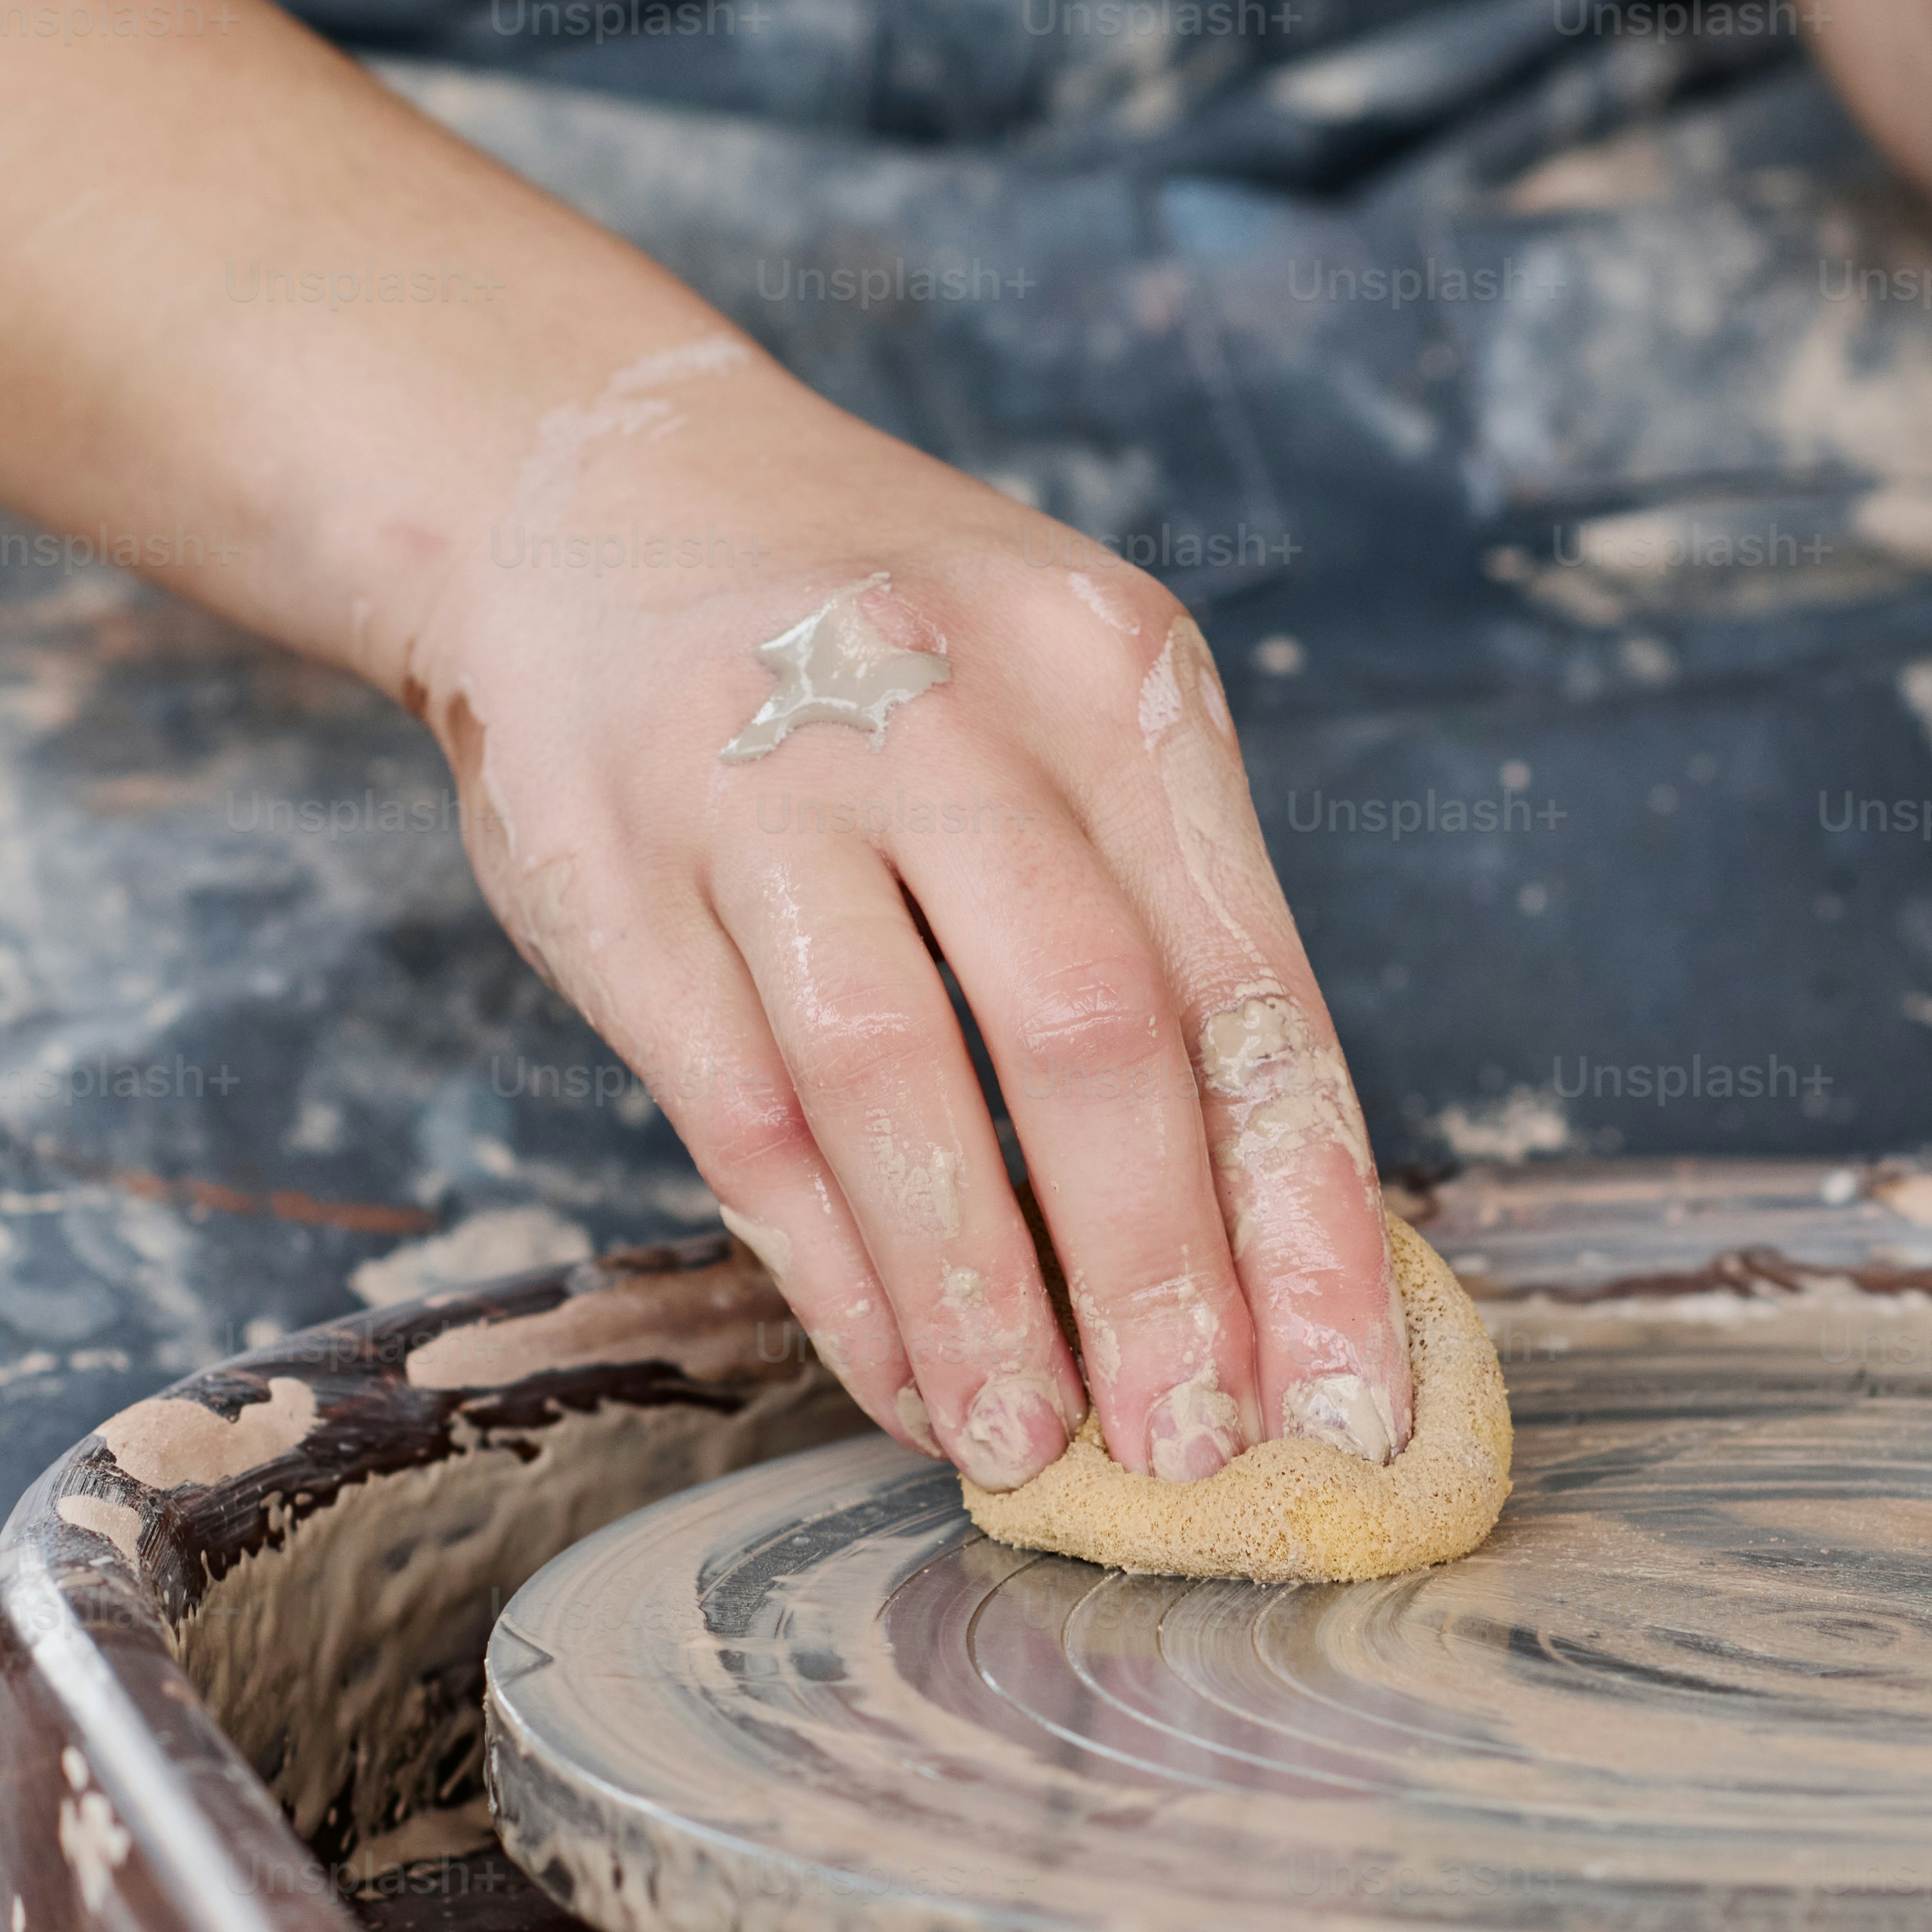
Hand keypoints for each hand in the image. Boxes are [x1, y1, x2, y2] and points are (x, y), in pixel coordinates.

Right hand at [398, 344, 1409, 1480]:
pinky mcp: (620, 876)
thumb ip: (1160, 931)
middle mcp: (954, 711)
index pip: (1248, 989)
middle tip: (1198, 1449)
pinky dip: (835, 1273)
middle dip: (1160, 1278)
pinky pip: (746, 1115)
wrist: (580, 481)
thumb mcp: (1061, 710)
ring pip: (898, 1089)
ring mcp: (769, 784)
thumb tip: (1268, 1243)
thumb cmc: (881, 651)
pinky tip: (899, 1374)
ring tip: (1033, 1449)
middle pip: (1094, 1036)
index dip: (1309, 1219)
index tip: (1351, 1392)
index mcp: (1115, 677)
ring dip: (978, 1301)